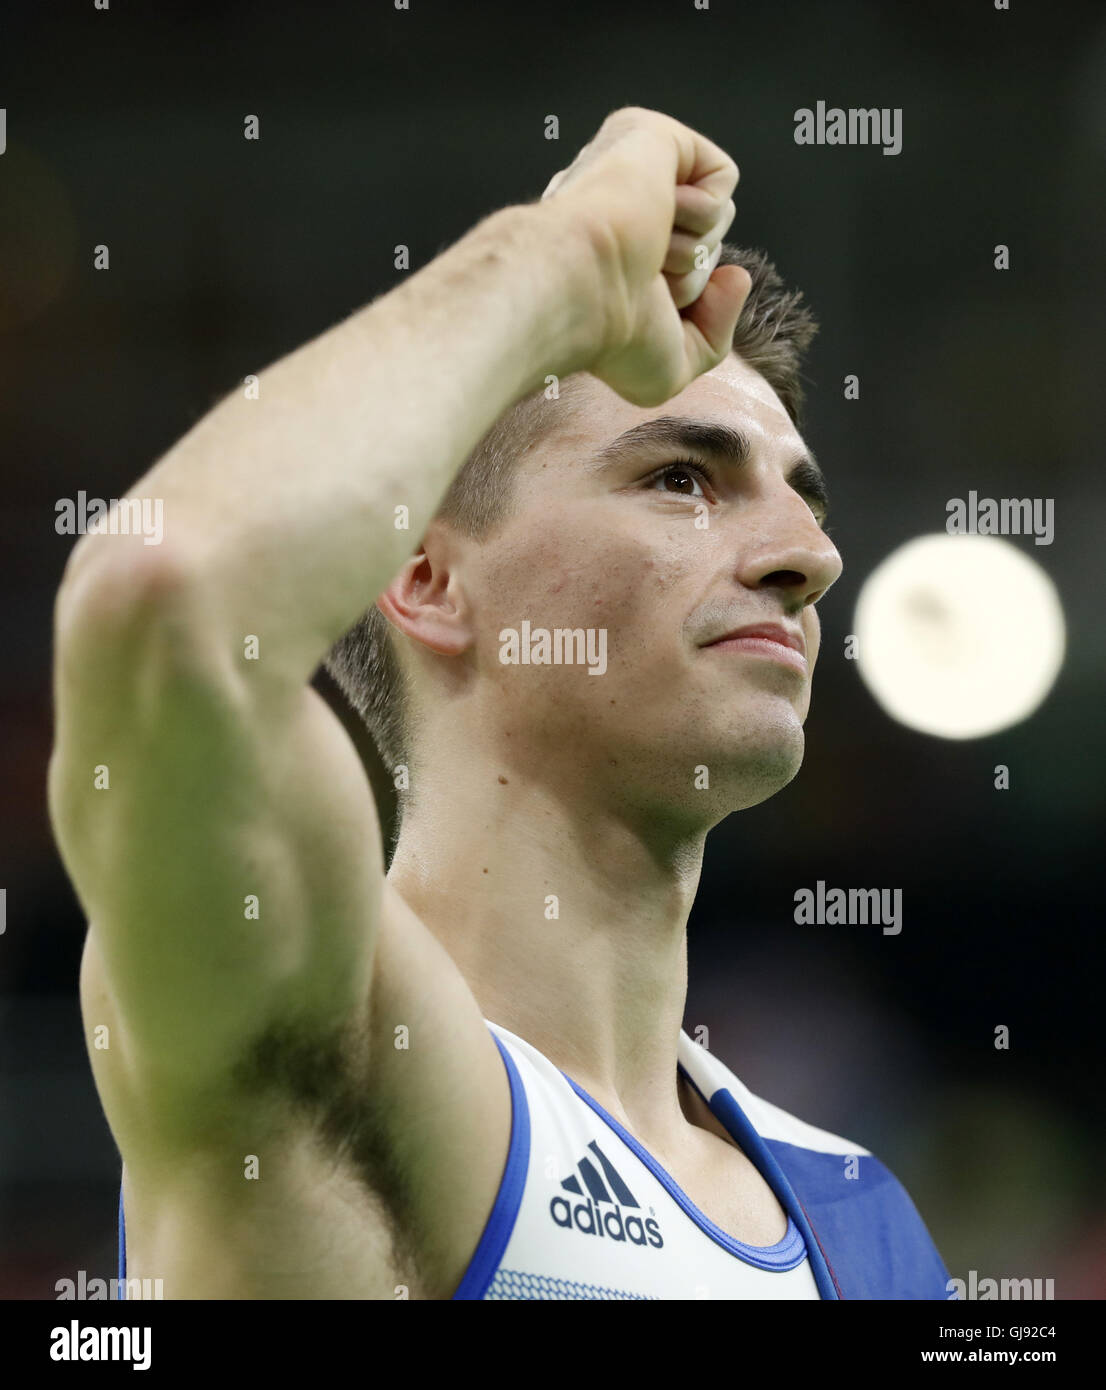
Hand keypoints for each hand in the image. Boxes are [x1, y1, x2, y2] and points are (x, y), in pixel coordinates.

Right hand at [540, 106, 750, 406]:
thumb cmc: (611, 338)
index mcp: (614, 259)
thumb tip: (735, 275)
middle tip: (641, 280)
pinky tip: (656, 214)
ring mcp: (631, 173)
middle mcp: (620, 213)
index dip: (683, 303)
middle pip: (705, 251)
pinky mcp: (651, 135)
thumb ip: (715, 335)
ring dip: (693, 250)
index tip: (641, 313)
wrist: (581, 290)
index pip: (683, 278)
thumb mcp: (671, 367)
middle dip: (690, 279)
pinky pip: (723, 180)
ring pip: (717, 220)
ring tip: (644, 250)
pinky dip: (704, 212)